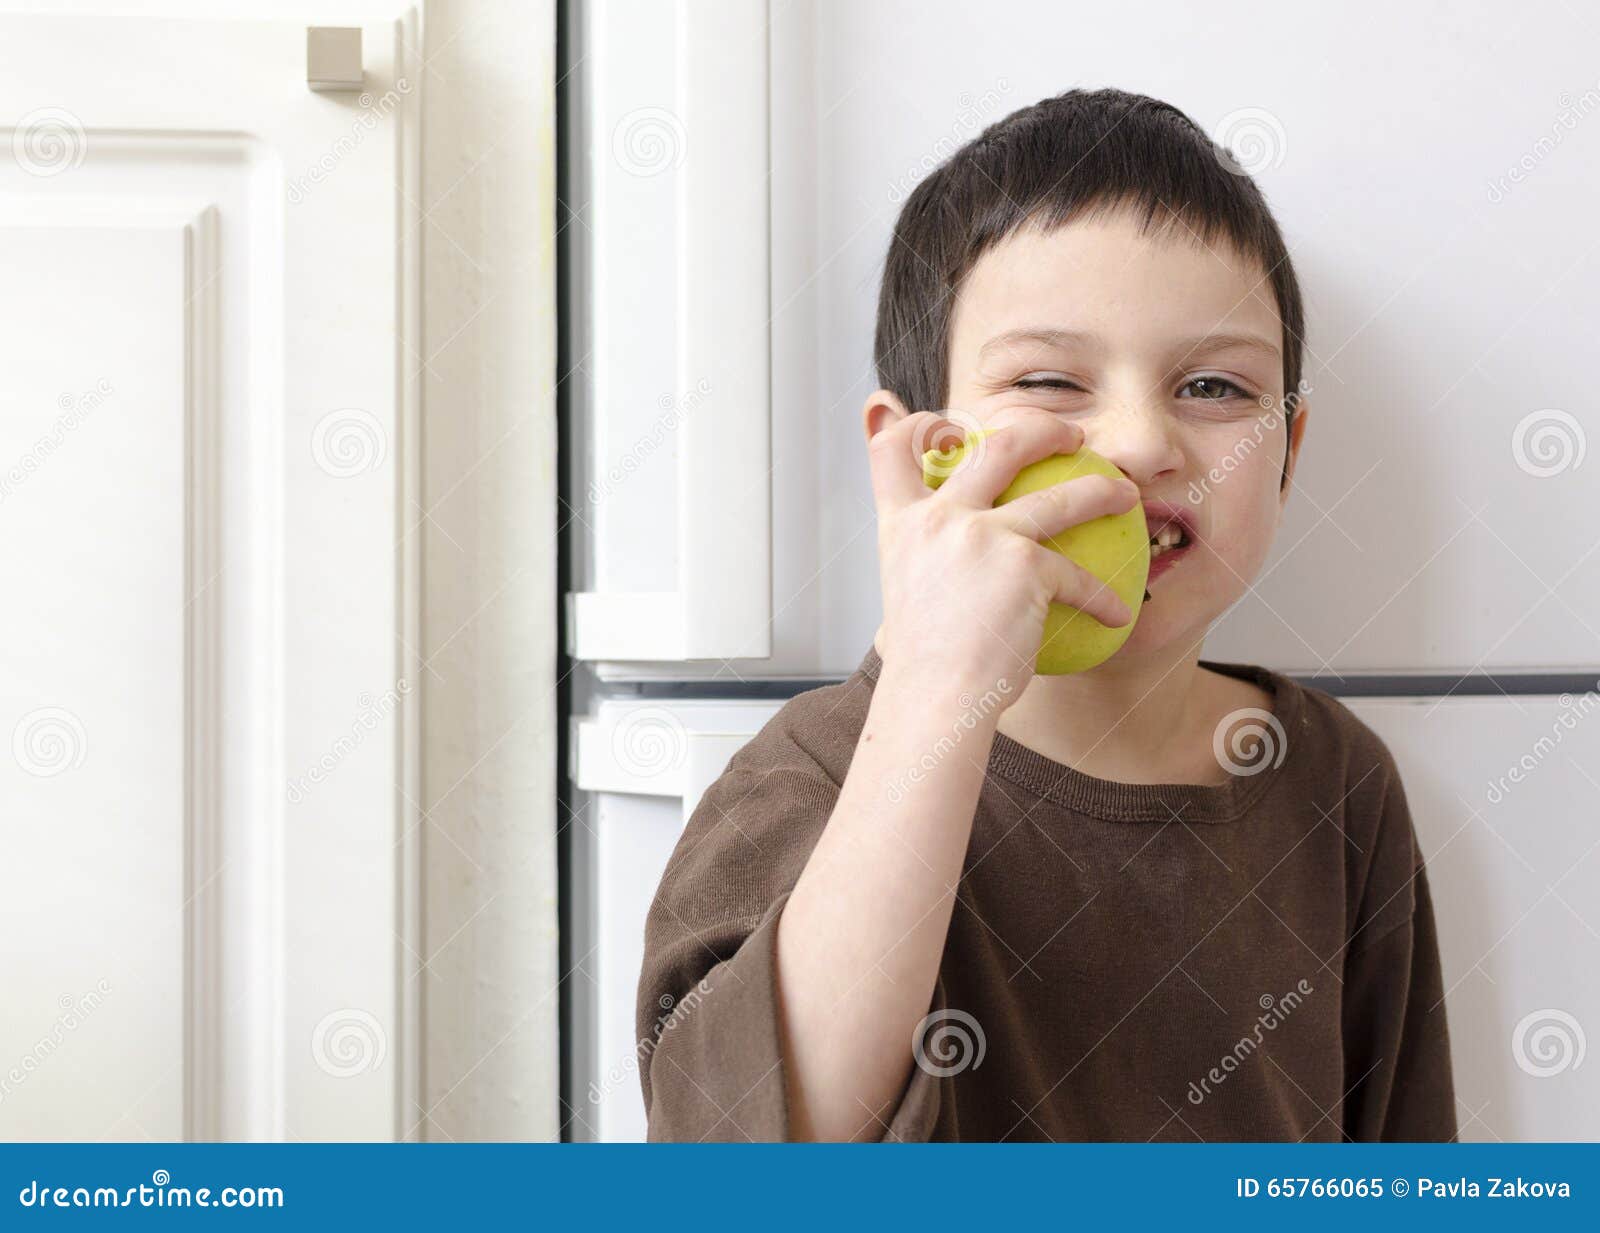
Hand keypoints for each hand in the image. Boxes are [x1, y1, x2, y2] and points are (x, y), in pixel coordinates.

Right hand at [866, 405, 1139, 704]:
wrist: (932, 699)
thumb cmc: (923, 664)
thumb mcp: (905, 598)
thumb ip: (923, 565)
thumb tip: (944, 574)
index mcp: (902, 525)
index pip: (891, 449)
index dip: (914, 421)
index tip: (945, 423)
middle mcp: (939, 518)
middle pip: (998, 443)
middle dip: (1045, 428)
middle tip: (1071, 437)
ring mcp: (982, 536)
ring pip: (1061, 493)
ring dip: (1103, 489)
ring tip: (1126, 495)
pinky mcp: (1025, 566)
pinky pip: (1079, 575)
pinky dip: (1103, 597)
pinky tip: (1117, 613)